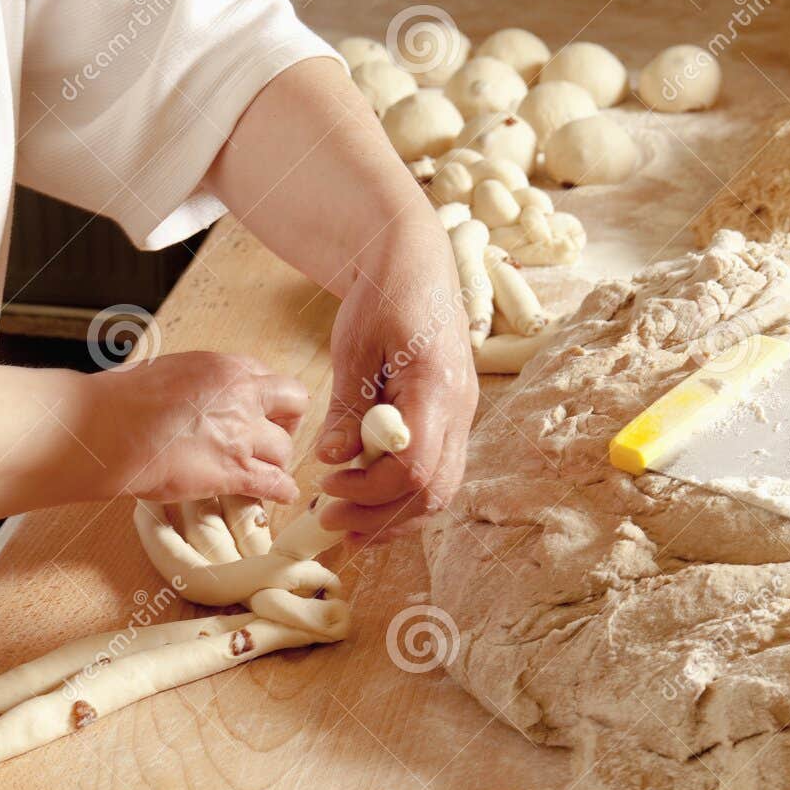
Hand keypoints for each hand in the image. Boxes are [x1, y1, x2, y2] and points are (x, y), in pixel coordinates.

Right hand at [85, 350, 307, 503]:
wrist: (105, 429)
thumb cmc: (121, 401)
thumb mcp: (170, 371)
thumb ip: (198, 383)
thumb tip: (199, 394)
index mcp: (224, 367)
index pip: (271, 379)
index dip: (270, 400)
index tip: (263, 413)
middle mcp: (241, 395)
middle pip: (293, 407)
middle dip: (287, 425)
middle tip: (272, 441)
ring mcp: (239, 434)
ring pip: (284, 449)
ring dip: (277, 462)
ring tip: (266, 472)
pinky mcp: (232, 471)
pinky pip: (275, 483)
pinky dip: (282, 491)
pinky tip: (282, 495)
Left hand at [315, 221, 477, 541]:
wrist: (415, 262)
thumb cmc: (383, 296)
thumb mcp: (354, 346)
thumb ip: (346, 407)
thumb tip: (332, 459)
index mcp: (437, 387)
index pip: (413, 467)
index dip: (369, 489)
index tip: (327, 486)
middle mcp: (461, 409)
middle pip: (433, 491)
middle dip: (379, 516)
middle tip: (329, 519)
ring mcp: (462, 418)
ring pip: (441, 492)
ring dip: (394, 518)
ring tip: (349, 526)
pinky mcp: (452, 423)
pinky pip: (438, 476)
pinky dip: (404, 501)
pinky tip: (370, 506)